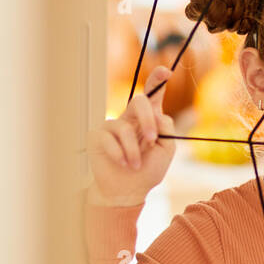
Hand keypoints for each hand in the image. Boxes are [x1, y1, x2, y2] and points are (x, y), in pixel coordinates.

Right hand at [86, 65, 176, 206]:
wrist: (127, 191)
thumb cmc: (147, 171)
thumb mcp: (166, 150)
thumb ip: (166, 129)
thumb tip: (158, 114)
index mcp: (149, 119)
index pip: (153, 96)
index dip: (158, 81)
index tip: (166, 72)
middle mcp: (130, 119)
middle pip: (139, 101)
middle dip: (147, 119)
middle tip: (152, 139)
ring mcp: (112, 126)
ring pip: (124, 127)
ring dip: (133, 150)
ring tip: (135, 165)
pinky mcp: (97, 136)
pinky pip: (108, 138)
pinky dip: (119, 154)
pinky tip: (123, 164)